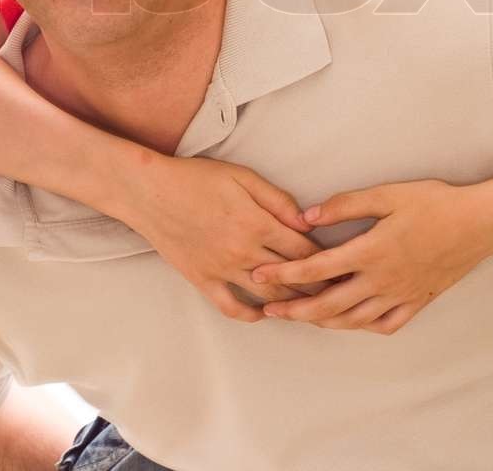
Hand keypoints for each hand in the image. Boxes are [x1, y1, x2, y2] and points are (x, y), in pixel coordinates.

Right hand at [124, 155, 327, 322]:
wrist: (147, 191)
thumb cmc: (195, 178)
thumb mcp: (241, 176)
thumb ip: (277, 200)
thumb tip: (308, 222)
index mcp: (257, 224)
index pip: (305, 250)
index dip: (329, 259)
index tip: (345, 265)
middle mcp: (243, 252)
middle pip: (293, 278)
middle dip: (321, 286)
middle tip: (340, 292)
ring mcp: (222, 270)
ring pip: (270, 297)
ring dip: (295, 304)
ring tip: (314, 307)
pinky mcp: (203, 280)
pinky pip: (232, 307)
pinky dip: (252, 316)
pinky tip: (264, 314)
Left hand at [249, 179, 492, 334]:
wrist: (481, 223)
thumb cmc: (434, 203)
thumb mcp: (387, 194)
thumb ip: (345, 205)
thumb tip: (306, 216)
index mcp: (370, 252)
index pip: (317, 269)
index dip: (285, 273)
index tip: (259, 275)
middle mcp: (382, 280)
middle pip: (329, 304)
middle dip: (295, 309)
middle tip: (268, 310)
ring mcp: (401, 295)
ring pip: (354, 319)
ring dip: (323, 321)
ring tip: (301, 318)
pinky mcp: (418, 302)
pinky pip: (385, 325)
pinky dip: (363, 327)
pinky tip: (350, 322)